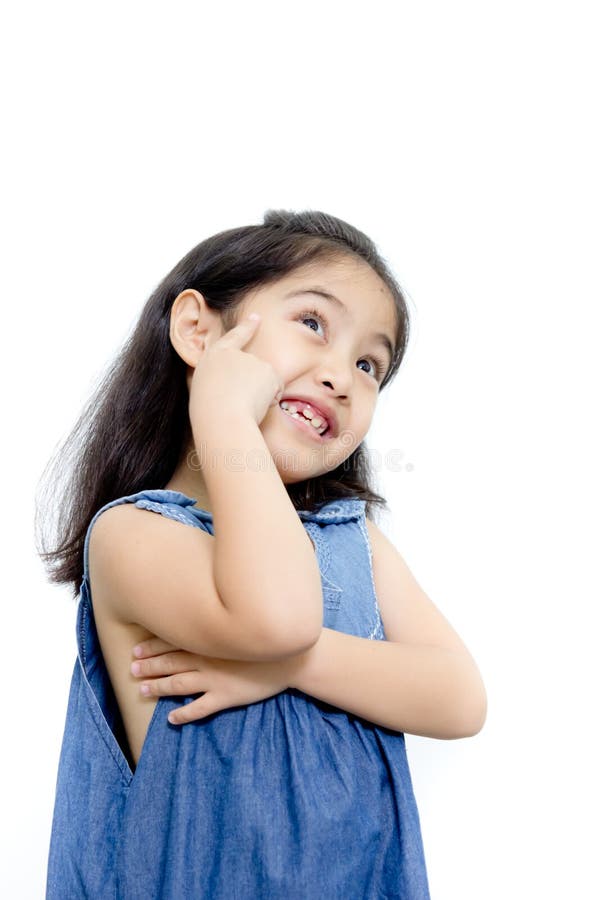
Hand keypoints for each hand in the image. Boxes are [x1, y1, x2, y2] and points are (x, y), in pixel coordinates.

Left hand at [131, 637, 293, 724]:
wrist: (291, 658)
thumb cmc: (265, 640)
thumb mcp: (239, 627)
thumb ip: (218, 627)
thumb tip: (198, 622)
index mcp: (210, 641)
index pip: (173, 642)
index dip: (152, 646)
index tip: (135, 649)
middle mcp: (208, 659)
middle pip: (170, 663)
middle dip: (148, 666)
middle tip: (132, 670)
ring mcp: (215, 680)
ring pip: (179, 684)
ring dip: (158, 688)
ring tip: (142, 691)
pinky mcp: (226, 697)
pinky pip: (200, 708)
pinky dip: (183, 714)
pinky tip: (171, 718)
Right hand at [190, 312, 283, 427]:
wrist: (221, 419)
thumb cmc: (210, 416)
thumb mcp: (206, 393)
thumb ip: (223, 382)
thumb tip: (242, 389)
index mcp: (213, 358)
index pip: (233, 338)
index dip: (246, 327)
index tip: (256, 318)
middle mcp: (233, 354)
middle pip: (253, 369)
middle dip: (253, 387)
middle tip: (238, 404)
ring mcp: (252, 360)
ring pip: (266, 381)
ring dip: (261, 395)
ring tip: (243, 406)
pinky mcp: (267, 370)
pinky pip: (277, 389)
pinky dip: (271, 399)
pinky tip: (256, 405)